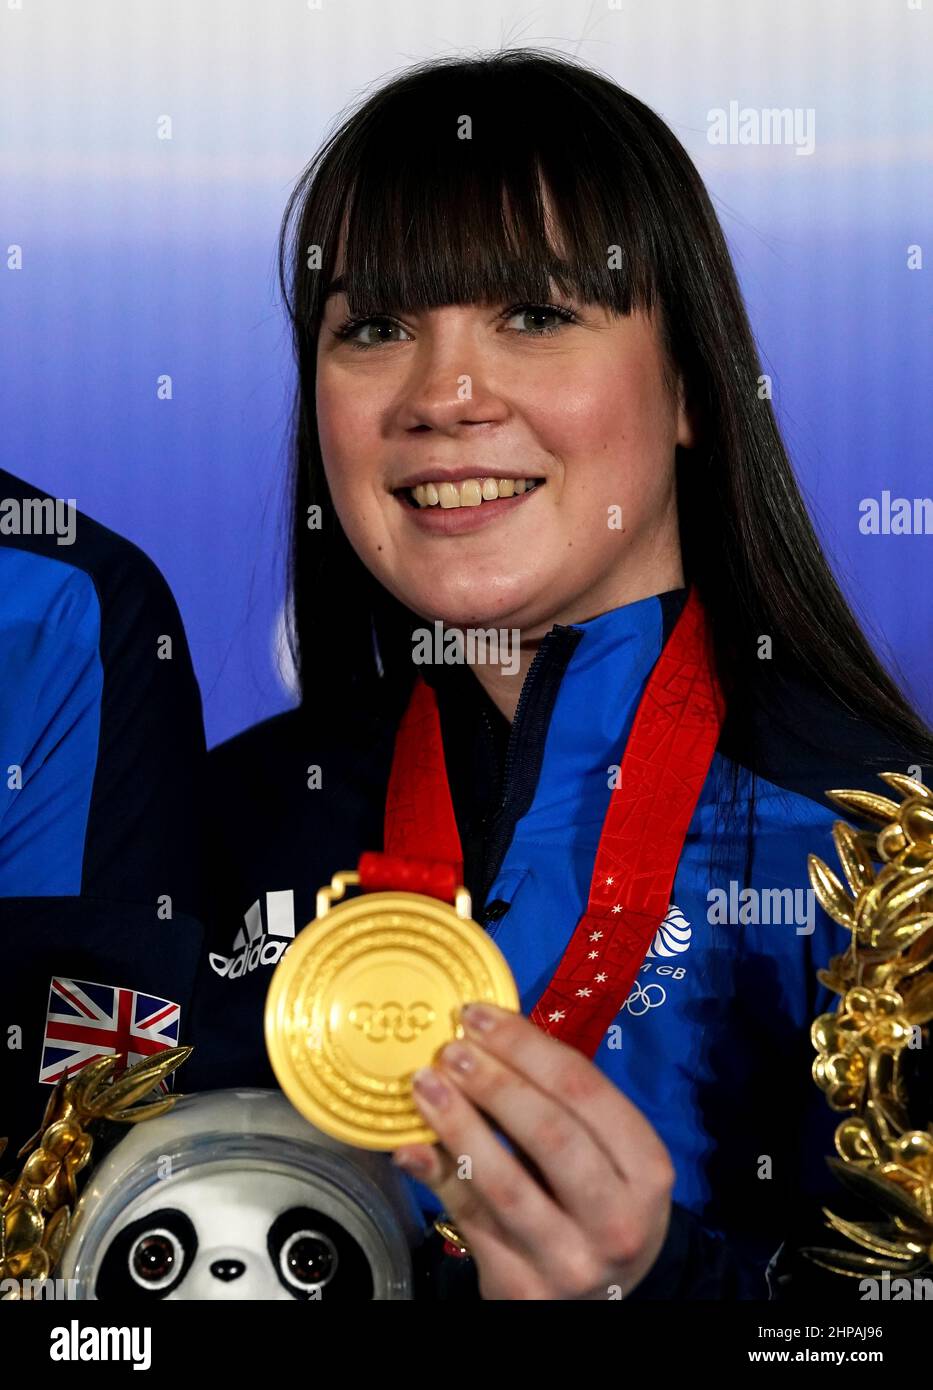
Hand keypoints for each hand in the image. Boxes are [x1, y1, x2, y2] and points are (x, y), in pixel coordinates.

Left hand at [393, 1002, 674, 1299]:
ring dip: (459, 1125)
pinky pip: (473, 1223)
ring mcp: (571, 1261)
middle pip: (550, 1134)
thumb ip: (560, 1104)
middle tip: (450, 1050)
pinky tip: (412, 1148)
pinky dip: (438, 1179)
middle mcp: (618, 1220)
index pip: (585, 1091)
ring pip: (506, 1184)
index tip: (478, 1016)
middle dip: (494, 1083)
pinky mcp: (523, 1289)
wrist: (605, 1298)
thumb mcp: (608, 1157)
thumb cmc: (600, 1202)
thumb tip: (483, 1042)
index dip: (526, 1046)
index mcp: (647, 1170)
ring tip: (425, 1085)